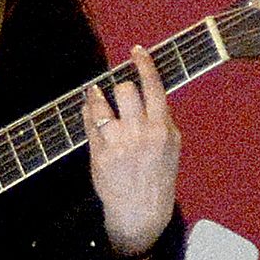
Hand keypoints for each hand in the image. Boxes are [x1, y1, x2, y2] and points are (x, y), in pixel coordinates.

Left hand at [85, 46, 180, 258]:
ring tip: (95, 93)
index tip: (136, 50)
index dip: (144, 64)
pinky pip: (89, 123)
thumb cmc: (157, 174)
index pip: (154, 87)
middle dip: (120, 87)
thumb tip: (148, 88)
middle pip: (125, 90)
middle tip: (119, 92)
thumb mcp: (171, 145)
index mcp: (162, 129)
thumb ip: (161, 117)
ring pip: (101, 105)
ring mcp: (119, 144)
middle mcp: (141, 134)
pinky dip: (88, 112)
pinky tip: (89, 110)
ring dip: (97, 95)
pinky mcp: (100, 155)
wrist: (143, 209)